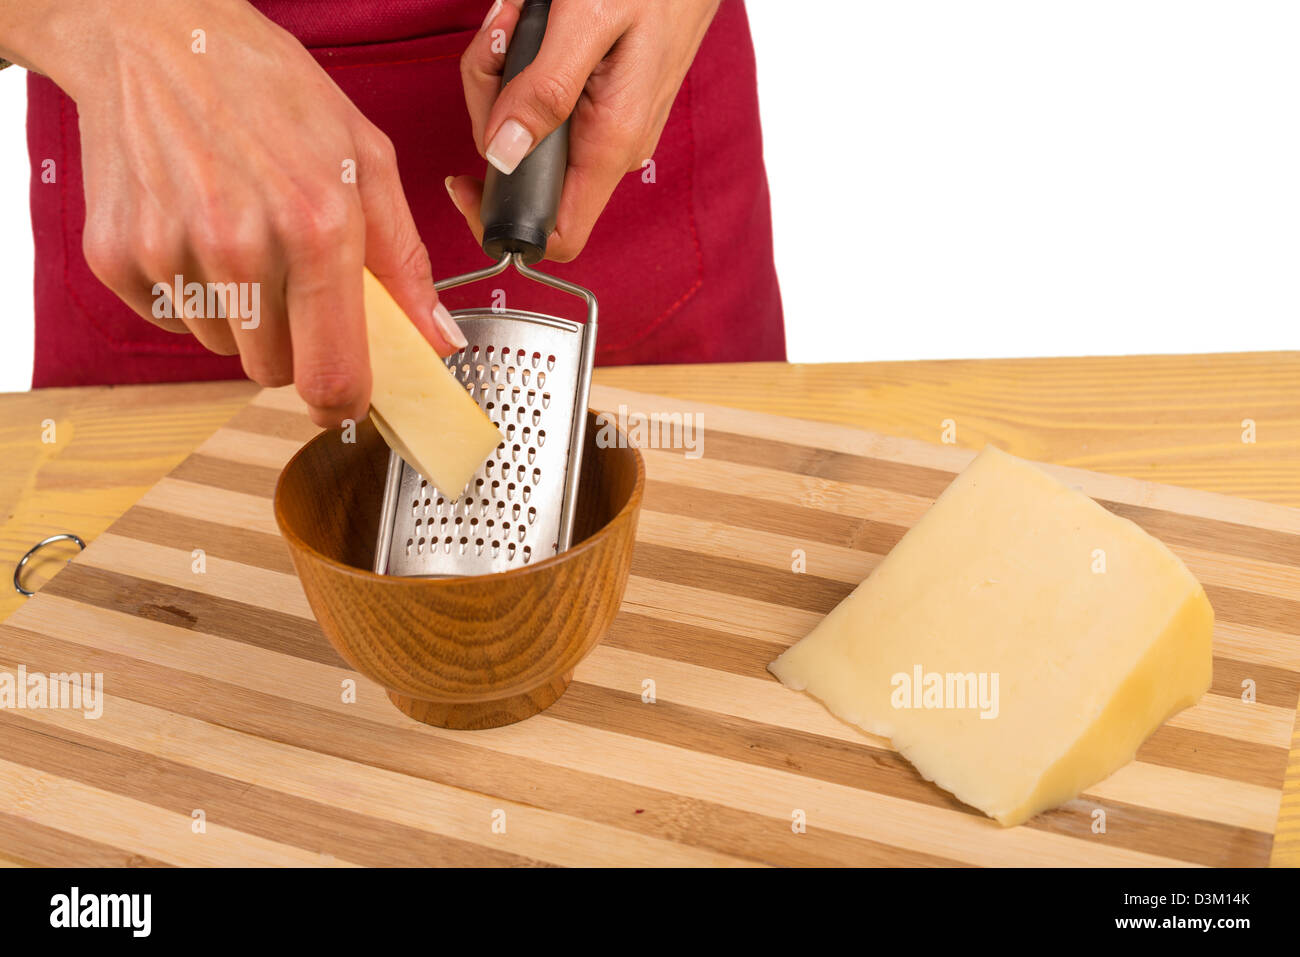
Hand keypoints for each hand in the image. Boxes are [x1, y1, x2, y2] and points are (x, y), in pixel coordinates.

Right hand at [1, 0, 465, 426]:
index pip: (331, 374)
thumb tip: (436, 340)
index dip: (343, 401)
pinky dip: (186, 291)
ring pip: (221, 347)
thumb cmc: (270, 90)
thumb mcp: (365, 158)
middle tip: (287, 276)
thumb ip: (404, 261)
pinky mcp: (116, 254)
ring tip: (238, 235)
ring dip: (237, 314)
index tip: (346, 397)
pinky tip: (193, 228)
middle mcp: (241, 246)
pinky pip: (168, 319)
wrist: (157, 34)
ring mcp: (172, 252)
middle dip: (289, 340)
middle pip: (272, 370)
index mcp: (316, 227)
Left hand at [448, 0, 720, 261]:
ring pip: (525, 132)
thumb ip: (544, 90)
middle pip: (521, 170)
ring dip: (501, 75)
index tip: (461, 183)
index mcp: (611, 144)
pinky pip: (542, 106)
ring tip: (518, 17)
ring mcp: (605, 129)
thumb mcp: (587, 21)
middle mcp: (610, 149)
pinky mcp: (600, 106)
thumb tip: (503, 155)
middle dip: (490, 107)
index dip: (501, 221)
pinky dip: (522, 67)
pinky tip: (532, 22)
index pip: (556, 235)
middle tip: (499, 38)